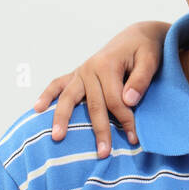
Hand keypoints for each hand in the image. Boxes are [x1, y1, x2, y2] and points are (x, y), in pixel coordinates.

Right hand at [33, 21, 169, 157]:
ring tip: (57, 137)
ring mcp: (81, 71)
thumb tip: (128, 100)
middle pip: (93, 104)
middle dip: (99, 130)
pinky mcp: (77, 74)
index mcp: (107, 65)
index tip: (134, 138)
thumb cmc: (146, 50)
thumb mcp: (150, 60)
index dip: (126, 121)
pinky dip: (47, 95)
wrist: (137, 36)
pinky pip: (58, 84)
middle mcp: (90, 68)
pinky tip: (37, 109)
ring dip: (62, 118)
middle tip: (103, 153)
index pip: (115, 100)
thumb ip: (141, 79)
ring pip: (69, 98)